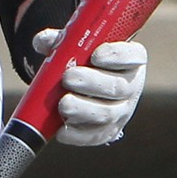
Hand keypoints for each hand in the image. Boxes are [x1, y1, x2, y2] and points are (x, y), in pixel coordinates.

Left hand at [33, 29, 147, 146]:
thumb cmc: (84, 60)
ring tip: (63, 103)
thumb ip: (60, 41)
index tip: (96, 55)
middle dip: (92, 82)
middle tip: (68, 78)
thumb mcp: (75, 45)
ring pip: (108, 113)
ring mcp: (121, 111)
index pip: (132, 56)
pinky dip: (78, 134)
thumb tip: (44, 42)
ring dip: (84, 109)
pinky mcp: (107, 131)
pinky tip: (62, 130)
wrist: (84, 86)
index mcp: (130, 59)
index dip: (116, 56)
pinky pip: (95, 136)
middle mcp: (131, 86)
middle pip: (118, 87)